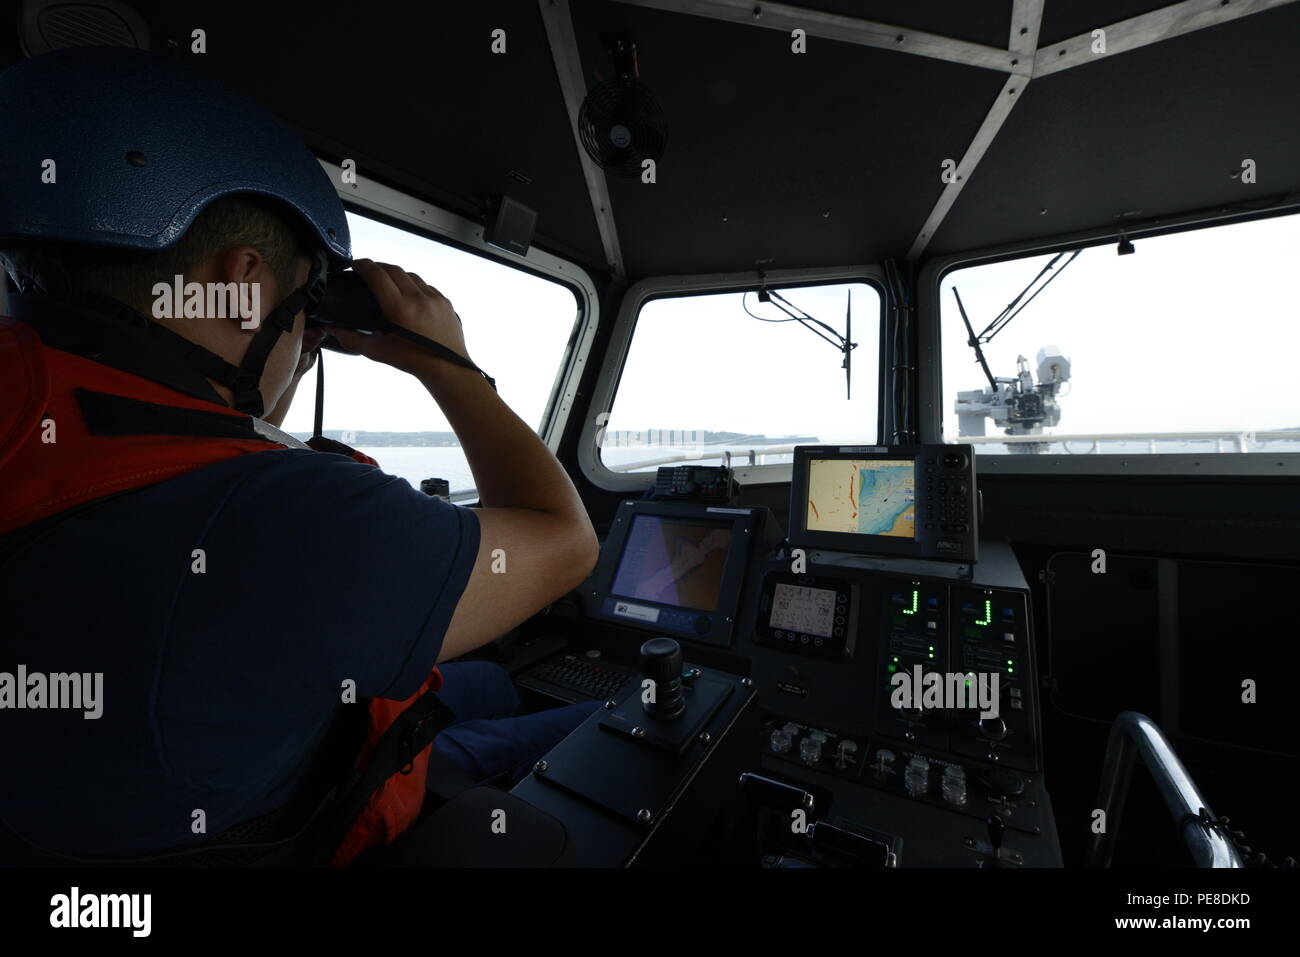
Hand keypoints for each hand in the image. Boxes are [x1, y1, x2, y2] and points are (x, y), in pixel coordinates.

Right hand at [328, 259, 472, 378]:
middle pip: (394, 270)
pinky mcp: (445, 302)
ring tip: (388, 282)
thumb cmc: (412, 361)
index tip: (355, 264)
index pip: (377, 275)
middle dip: (378, 267)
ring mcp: (434, 298)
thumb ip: (353, 339)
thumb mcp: (378, 351)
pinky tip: (409, 295)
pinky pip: (427, 286)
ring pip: (411, 276)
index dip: (363, 265)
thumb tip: (333, 329)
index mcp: (400, 308)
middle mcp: (418, 298)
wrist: (448, 369)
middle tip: (368, 271)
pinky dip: (414, 286)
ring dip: (397, 275)